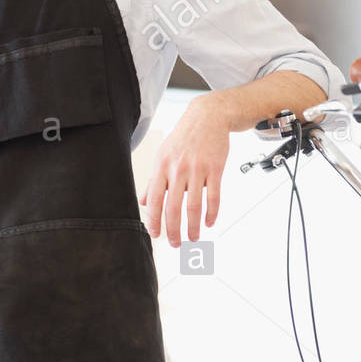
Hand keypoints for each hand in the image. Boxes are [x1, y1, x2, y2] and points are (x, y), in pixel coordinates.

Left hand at [142, 93, 231, 245]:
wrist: (208, 116)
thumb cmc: (184, 137)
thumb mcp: (163, 155)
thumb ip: (154, 180)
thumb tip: (144, 202)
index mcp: (162, 166)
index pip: (155, 199)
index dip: (154, 220)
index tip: (156, 235)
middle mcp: (178, 169)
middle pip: (173, 207)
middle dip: (173, 230)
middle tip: (175, 244)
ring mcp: (198, 169)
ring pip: (194, 205)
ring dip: (193, 227)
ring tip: (193, 238)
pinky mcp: (215, 168)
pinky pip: (213, 196)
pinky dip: (211, 213)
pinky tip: (209, 223)